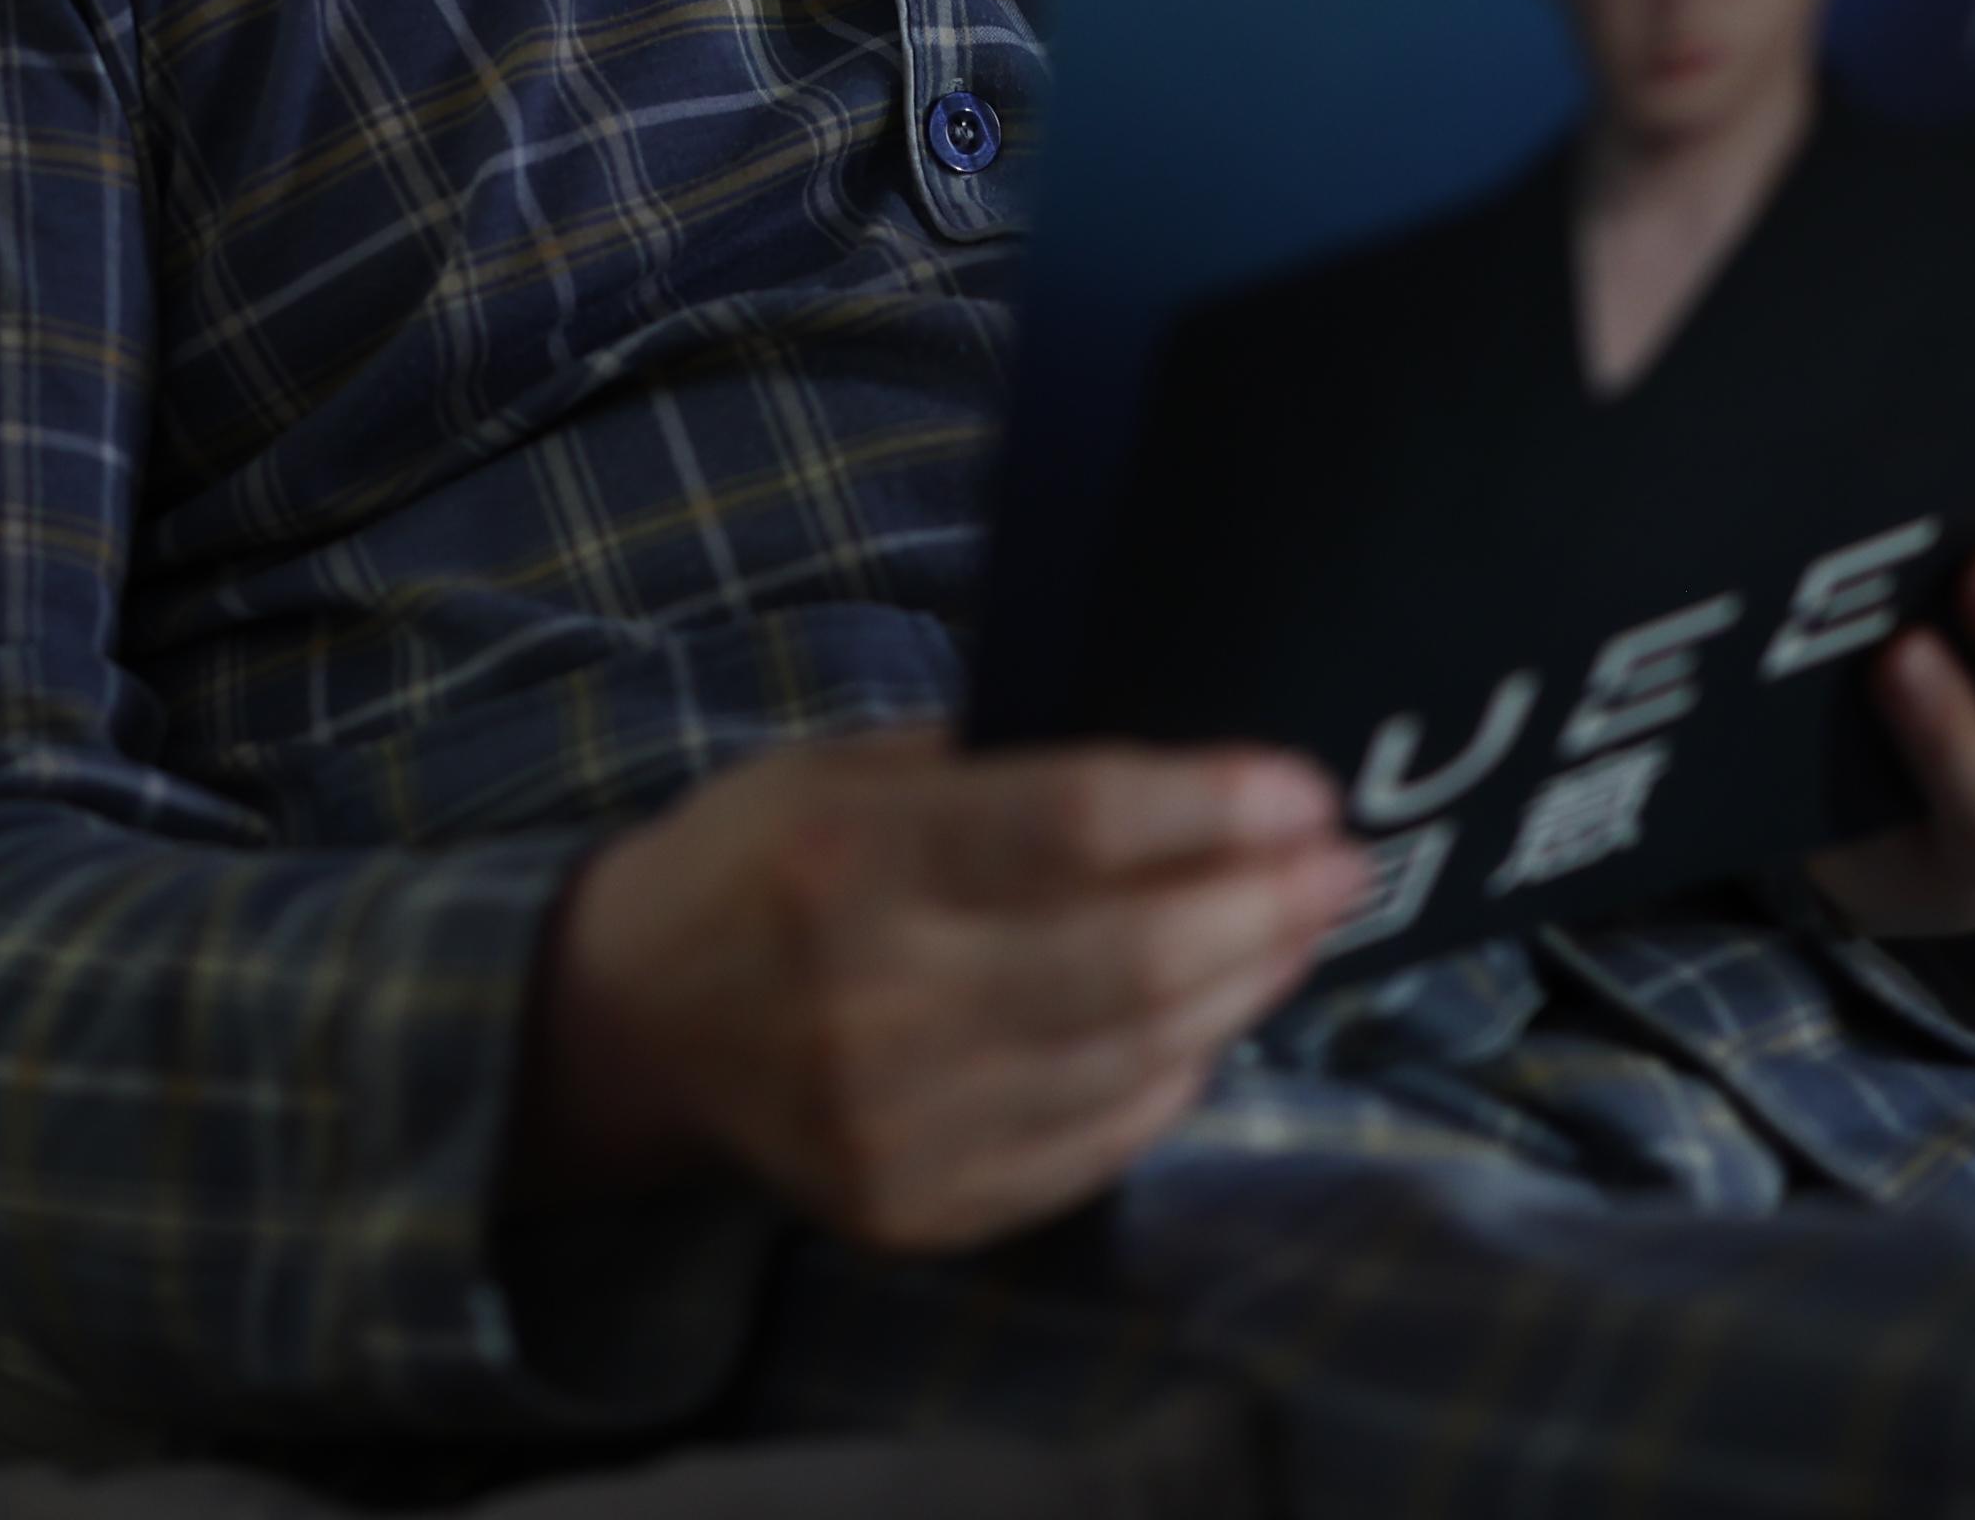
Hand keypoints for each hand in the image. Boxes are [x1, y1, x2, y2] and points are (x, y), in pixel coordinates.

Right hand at [521, 726, 1363, 1254]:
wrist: (633, 1022)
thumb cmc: (757, 861)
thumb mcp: (846, 768)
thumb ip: (996, 771)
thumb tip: (1181, 776)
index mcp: (848, 858)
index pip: (1072, 825)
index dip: (1209, 806)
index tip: (1304, 790)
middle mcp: (871, 1000)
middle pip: (1130, 958)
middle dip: (1263, 906)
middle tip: (1341, 867)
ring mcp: (894, 1124)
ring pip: (1133, 1060)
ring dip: (1242, 990)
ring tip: (1293, 933)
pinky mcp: (917, 1207)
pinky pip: (1095, 1143)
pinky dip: (1174, 1078)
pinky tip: (1206, 1020)